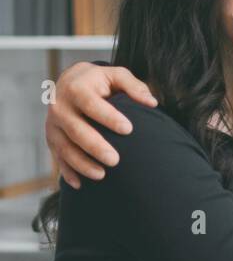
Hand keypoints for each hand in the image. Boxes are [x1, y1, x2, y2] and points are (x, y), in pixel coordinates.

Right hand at [45, 61, 157, 187]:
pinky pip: (58, 157)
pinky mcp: (51, 138)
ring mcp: (53, 124)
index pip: (91, 104)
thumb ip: (134, 86)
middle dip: (95, 146)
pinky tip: (80, 185)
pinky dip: (68, 172)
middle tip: (116, 160)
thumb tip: (152, 103)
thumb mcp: (116, 75)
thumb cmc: (101, 80)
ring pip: (65, 147)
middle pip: (76, 130)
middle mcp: (60, 107)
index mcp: (76, 88)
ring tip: (102, 175)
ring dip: (82, 163)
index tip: (129, 129)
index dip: (108, 117)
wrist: (70, 81)